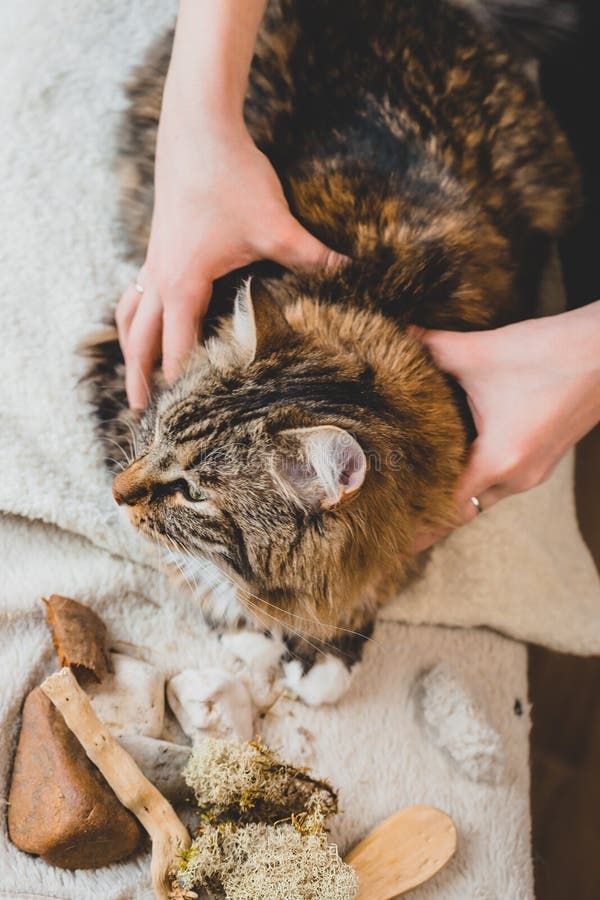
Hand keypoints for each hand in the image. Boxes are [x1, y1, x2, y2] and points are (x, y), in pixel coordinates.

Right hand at [117, 119, 343, 408]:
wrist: (198, 126)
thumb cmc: (231, 176)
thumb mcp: (275, 225)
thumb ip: (312, 258)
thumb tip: (352, 277)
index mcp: (184, 283)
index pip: (175, 346)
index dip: (179, 380)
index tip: (182, 413)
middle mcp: (161, 277)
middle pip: (139, 337)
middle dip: (139, 374)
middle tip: (136, 409)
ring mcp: (154, 260)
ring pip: (131, 312)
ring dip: (129, 344)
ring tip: (133, 371)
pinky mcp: (158, 244)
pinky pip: (137, 289)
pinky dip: (135, 312)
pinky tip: (148, 316)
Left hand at [411, 301, 599, 551]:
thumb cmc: (549, 354)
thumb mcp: (479, 352)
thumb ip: (431, 348)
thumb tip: (395, 338)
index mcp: (498, 461)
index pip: (448, 509)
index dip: (418, 524)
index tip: (393, 538)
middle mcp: (518, 477)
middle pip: (464, 508)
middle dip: (432, 513)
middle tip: (395, 515)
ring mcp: (535, 470)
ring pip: (485, 494)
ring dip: (457, 492)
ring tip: (420, 489)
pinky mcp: (546, 457)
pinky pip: (504, 479)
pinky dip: (479, 476)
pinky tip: (458, 458)